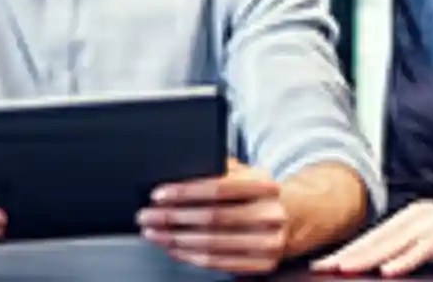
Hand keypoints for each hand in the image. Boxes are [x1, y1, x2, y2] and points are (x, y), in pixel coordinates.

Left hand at [138, 159, 288, 273]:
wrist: (287, 216)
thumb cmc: (251, 192)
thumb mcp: (240, 172)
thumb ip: (215, 168)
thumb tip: (174, 170)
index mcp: (264, 184)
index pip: (218, 187)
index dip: (184, 192)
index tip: (157, 195)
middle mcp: (271, 213)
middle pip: (212, 218)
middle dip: (172, 218)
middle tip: (146, 216)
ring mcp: (270, 242)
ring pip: (212, 243)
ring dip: (175, 239)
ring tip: (153, 233)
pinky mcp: (263, 264)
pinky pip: (219, 263)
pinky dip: (190, 256)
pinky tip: (173, 248)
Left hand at [311, 200, 432, 276]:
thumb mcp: (432, 251)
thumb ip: (405, 254)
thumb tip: (374, 267)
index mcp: (411, 217)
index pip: (373, 237)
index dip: (347, 251)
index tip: (322, 264)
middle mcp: (421, 214)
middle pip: (379, 237)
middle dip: (350, 253)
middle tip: (325, 266)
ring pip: (397, 241)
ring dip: (371, 256)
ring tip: (347, 268)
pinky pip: (426, 247)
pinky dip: (406, 259)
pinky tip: (390, 271)